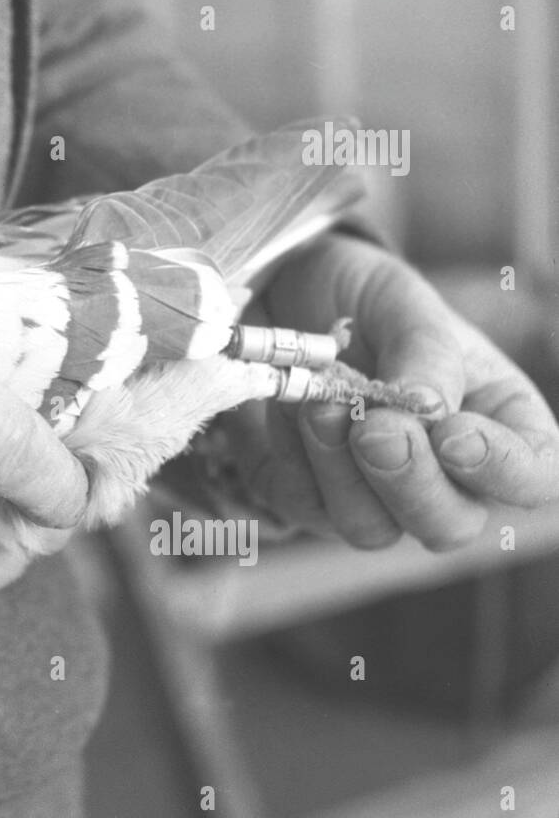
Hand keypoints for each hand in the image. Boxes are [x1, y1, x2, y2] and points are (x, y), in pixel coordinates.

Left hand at [225, 233, 558, 549]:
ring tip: (321, 405)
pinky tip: (293, 407)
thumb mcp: (403, 302)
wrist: (283, 288)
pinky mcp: (307, 496)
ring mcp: (373, 494)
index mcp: (499, 423)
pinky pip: (304, 505)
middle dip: (410, 483)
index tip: (453, 434)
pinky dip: (295, 459)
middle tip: (376, 430)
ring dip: (342, 473)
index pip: (533, 478)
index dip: (502, 471)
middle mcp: (444, 475)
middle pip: (448, 525)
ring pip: (370, 528)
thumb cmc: (364, 297)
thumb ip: (427, 354)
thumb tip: (429, 410)